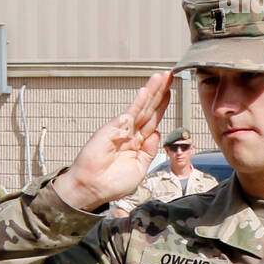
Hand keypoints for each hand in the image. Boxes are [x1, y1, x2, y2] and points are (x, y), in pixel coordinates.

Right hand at [53, 71, 172, 211]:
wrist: (93, 188)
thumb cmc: (113, 183)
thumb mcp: (139, 169)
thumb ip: (149, 152)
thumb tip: (157, 134)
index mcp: (138, 144)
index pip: (152, 121)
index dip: (162, 106)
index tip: (170, 92)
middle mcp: (131, 134)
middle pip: (149, 109)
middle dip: (159, 92)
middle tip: (170, 75)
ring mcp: (122, 129)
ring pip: (141, 108)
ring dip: (151, 91)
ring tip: (161, 76)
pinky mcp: (113, 129)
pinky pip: (129, 114)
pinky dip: (138, 102)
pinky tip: (145, 91)